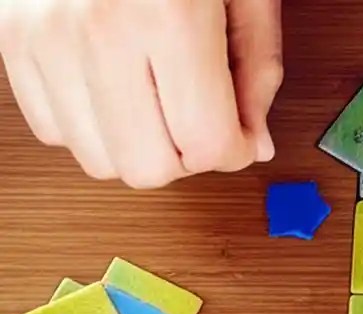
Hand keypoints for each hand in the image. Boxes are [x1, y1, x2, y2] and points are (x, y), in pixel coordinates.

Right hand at [0, 0, 282, 187]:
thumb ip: (257, 70)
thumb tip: (253, 143)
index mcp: (168, 16)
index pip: (206, 145)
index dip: (235, 151)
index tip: (241, 133)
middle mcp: (97, 33)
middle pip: (147, 168)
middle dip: (186, 156)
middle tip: (199, 118)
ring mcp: (43, 38)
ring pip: (97, 159)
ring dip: (137, 144)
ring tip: (157, 98)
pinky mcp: (10, 40)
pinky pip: (53, 129)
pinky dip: (92, 122)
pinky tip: (115, 84)